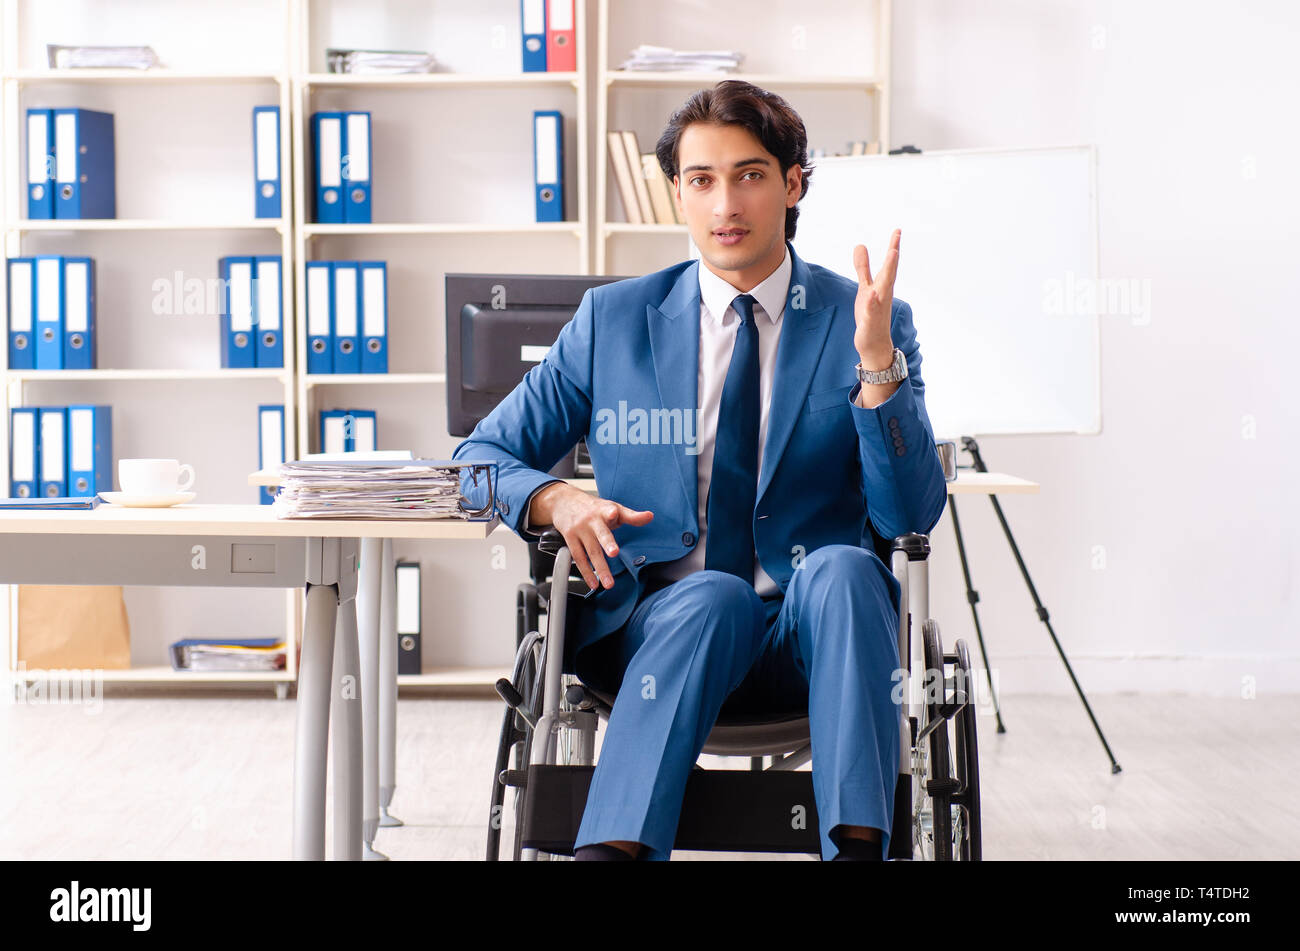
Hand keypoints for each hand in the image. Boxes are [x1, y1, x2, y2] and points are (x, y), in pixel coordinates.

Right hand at [528, 482, 653, 590]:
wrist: (563, 502)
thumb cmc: (592, 508)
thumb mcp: (611, 507)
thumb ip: (631, 516)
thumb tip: (651, 516)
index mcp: (604, 511)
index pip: (609, 510)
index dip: (613, 512)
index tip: (614, 513)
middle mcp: (591, 521)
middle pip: (600, 533)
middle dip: (607, 543)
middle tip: (614, 552)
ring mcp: (580, 530)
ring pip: (591, 551)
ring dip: (600, 568)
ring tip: (608, 583)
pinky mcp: (570, 539)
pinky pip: (579, 558)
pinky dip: (586, 572)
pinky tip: (594, 583)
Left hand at [852, 229, 899, 367]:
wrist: (874, 343)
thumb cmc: (870, 314)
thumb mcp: (864, 287)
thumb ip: (863, 267)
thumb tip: (860, 245)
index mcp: (882, 286)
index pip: (889, 264)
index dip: (893, 247)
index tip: (897, 231)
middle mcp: (883, 295)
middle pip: (889, 274)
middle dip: (892, 259)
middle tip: (896, 242)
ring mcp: (878, 308)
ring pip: (883, 291)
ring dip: (886, 277)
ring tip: (889, 262)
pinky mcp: (870, 321)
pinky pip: (872, 311)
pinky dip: (873, 303)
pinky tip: (872, 294)